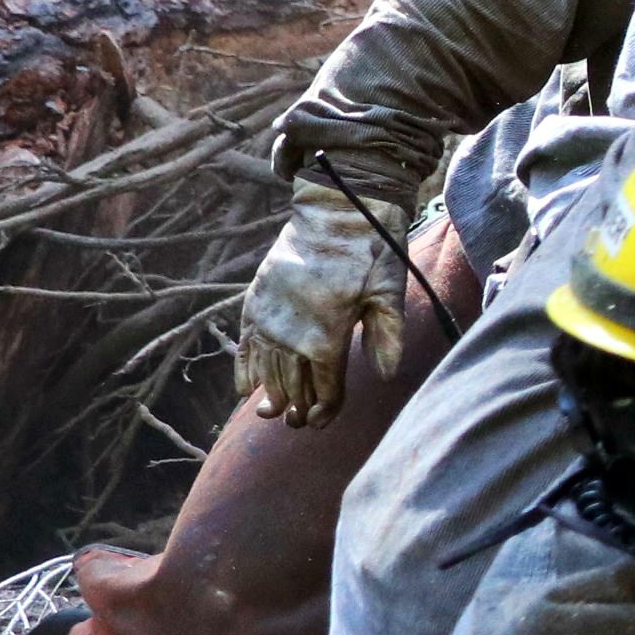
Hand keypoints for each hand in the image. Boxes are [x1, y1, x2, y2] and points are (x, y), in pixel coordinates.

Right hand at [238, 184, 412, 425]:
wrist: (336, 212)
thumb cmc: (371, 254)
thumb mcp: (390, 294)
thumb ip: (387, 338)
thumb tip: (384, 377)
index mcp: (327, 336)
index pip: (325, 387)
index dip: (325, 408)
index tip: (323, 421)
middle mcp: (291, 334)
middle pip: (292, 384)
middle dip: (296, 406)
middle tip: (298, 423)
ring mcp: (268, 318)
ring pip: (266, 370)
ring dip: (270, 393)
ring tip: (273, 412)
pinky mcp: (254, 302)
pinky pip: (243, 345)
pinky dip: (243, 368)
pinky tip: (245, 388)